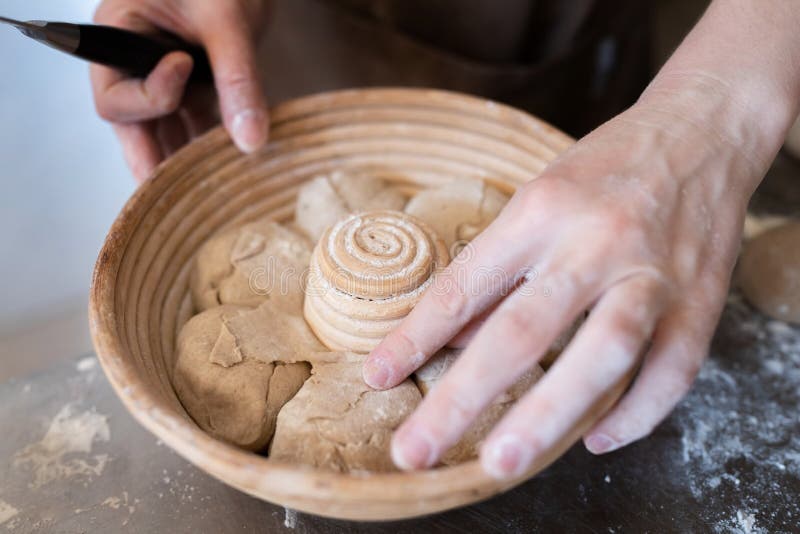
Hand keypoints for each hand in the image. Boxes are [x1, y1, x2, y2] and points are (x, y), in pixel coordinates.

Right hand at [91, 0, 269, 181]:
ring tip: (210, 194)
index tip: (185, 69)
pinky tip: (230, 167)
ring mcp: (166, 76)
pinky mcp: (197, 83)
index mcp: (119, 37)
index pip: (117, 99)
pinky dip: (213, 142)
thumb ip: (237, 79)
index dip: (151, 97)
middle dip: (158, 161)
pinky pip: (197, 122)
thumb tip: (250, 140)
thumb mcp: (227, 21)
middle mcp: (136, 64)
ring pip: (167, 131)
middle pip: (135, 128)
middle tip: (179, 202)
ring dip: (188, 159)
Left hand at [363, 94, 758, 477]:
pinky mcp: (702, 301)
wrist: (703, 130)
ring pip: (601, 355)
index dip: (417, 337)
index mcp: (543, 211)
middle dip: (464, 397)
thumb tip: (450, 342)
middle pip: (522, 331)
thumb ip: (500, 272)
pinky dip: (636, 415)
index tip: (379, 378)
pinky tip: (597, 440)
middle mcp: (596, 243)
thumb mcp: (539, 199)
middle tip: (418, 449)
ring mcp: (653, 275)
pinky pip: (672, 371)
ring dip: (549, 416)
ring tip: (501, 463)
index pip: (466, 286)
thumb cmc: (607, 168)